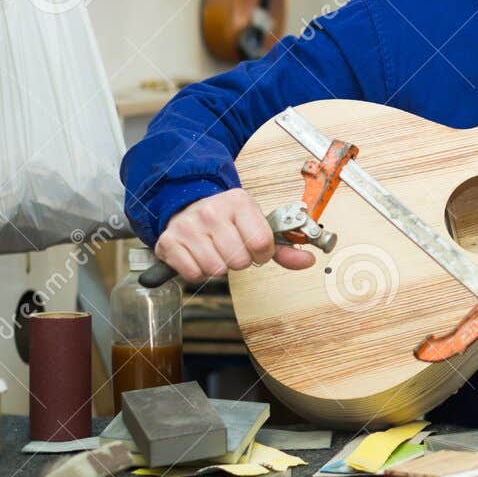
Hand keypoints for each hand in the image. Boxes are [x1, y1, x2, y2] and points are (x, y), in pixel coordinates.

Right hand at [154, 188, 315, 282]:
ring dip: (219, 266)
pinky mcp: (170, 241)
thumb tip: (308, 260)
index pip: (261, 244)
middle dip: (240, 261)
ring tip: (215, 250)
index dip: (262, 254)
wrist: (187, 204)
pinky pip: (194, 274)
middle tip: (232, 248)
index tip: (256, 249)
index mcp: (238, 202)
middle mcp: (212, 211)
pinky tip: (199, 255)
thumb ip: (283, 247)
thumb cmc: (226, 218)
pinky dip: (198, 271)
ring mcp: (188, 226)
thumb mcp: (256, 223)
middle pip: (239, 260)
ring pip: (217, 270)